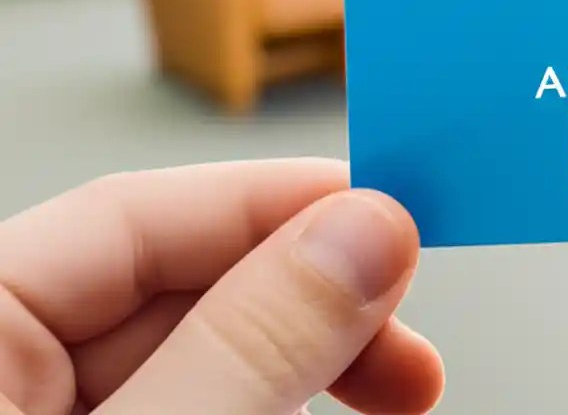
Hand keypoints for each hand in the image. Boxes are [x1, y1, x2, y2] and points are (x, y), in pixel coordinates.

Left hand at [0, 159, 444, 413]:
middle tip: (408, 332)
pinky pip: (192, 409)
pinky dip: (271, 406)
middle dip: (311, 304)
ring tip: (394, 388)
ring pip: (199, 359)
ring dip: (309, 362)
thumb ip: (248, 346)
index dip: (274, 203)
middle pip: (177, 290)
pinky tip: (323, 411)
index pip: (129, 216)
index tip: (389, 218)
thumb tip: (363, 233)